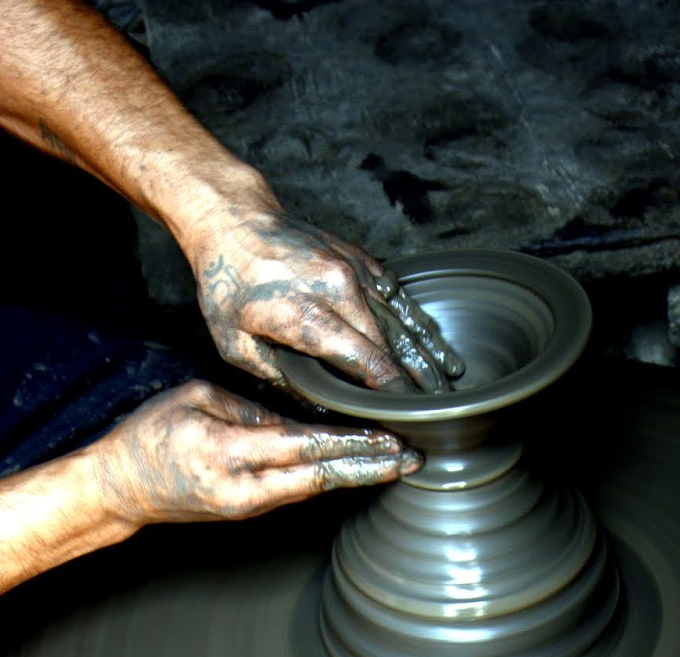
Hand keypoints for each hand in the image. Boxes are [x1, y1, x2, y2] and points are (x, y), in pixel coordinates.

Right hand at [90, 380, 420, 522]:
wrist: (119, 489)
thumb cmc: (151, 435)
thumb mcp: (197, 399)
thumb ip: (251, 408)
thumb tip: (301, 415)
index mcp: (225, 450)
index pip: (300, 445)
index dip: (347, 443)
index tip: (386, 437)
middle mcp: (240, 487)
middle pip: (317, 478)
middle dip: (368, 468)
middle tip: (412, 459)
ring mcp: (245, 506)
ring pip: (312, 489)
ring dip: (357, 477)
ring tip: (398, 465)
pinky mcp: (247, 512)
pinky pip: (296, 493)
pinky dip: (330, 480)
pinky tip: (359, 471)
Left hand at [187, 203, 461, 392]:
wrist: (236, 221)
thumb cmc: (229, 285)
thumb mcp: (235, 344)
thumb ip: (279, 379)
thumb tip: (318, 410)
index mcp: (304, 313)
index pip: (362, 358)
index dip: (389, 389)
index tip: (406, 412)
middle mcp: (336, 288)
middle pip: (389, 343)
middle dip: (413, 378)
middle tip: (433, 408)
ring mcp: (353, 270)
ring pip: (401, 318)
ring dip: (426, 350)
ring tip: (450, 378)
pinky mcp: (360, 260)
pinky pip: (396, 295)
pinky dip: (415, 320)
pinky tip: (433, 341)